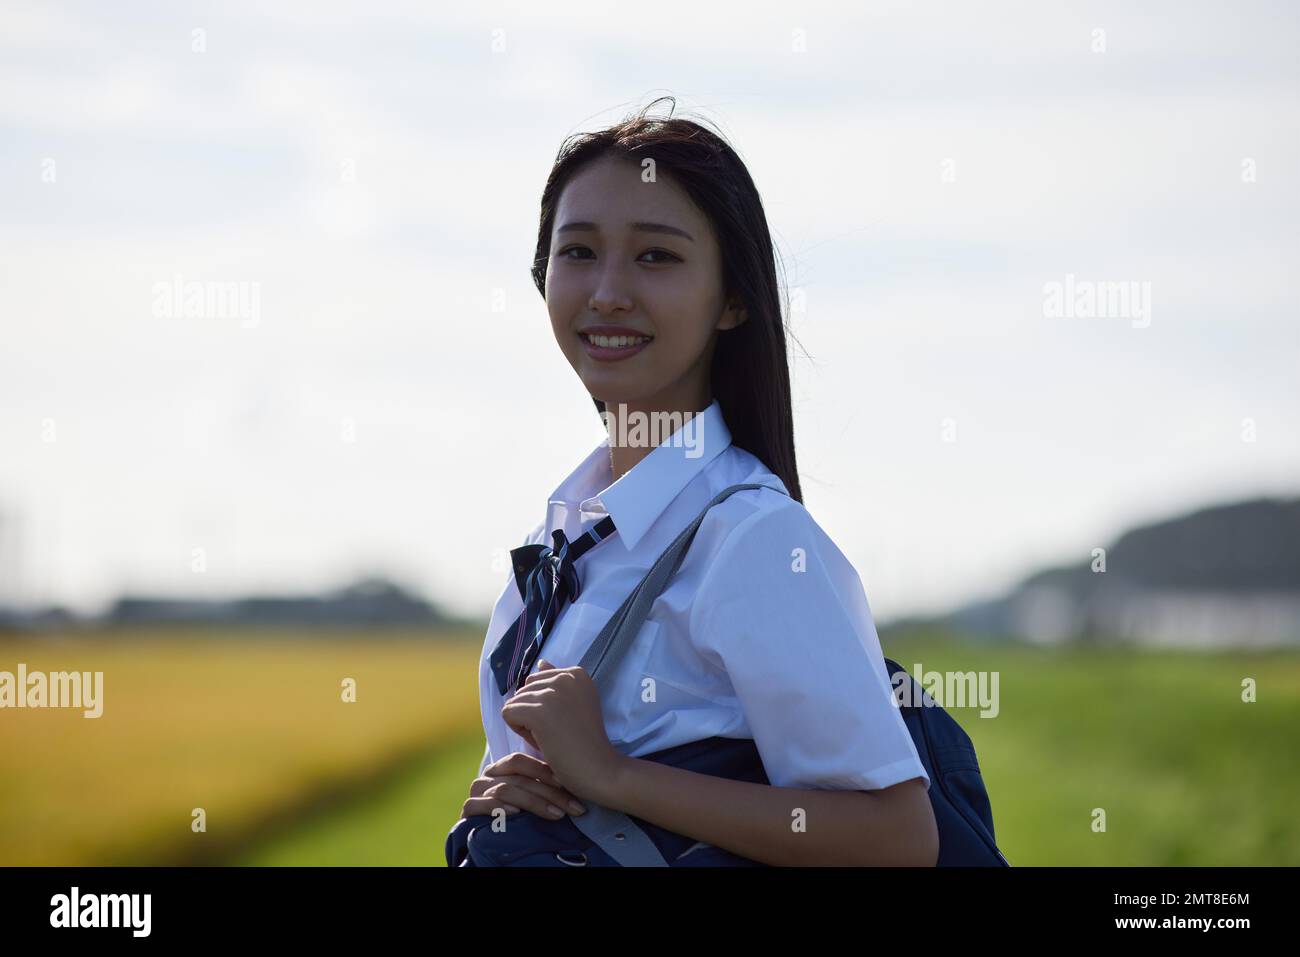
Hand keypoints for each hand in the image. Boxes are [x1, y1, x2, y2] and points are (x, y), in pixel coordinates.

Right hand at [460, 751, 586, 820]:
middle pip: (519, 778)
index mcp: (503, 767)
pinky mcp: (468, 809)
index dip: (545, 771)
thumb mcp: (533, 797)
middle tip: (574, 807)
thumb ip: (543, 785)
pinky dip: (498, 808)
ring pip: (504, 790)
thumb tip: (574, 780)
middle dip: (551, 793)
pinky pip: (478, 804)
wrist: (492, 841)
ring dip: (534, 803)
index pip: (521, 761)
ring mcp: (477, 791)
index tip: (570, 784)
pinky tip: (515, 814)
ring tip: (556, 814)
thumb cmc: (520, 816)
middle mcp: (488, 775)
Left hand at [499, 658, 625, 802]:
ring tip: (552, 737)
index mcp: (576, 673)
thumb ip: (557, 682)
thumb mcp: (574, 704)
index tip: (566, 721)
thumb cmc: (585, 743)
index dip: (545, 706)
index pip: (537, 681)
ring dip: (526, 724)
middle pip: (524, 690)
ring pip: (515, 702)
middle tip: (559, 732)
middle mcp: (565, 676)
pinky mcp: (539, 710)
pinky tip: (542, 740)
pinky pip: (508, 713)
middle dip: (533, 713)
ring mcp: (552, 692)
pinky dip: (518, 731)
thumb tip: (541, 662)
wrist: (598, 769)